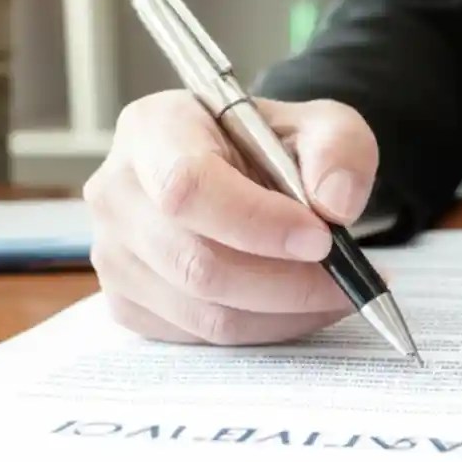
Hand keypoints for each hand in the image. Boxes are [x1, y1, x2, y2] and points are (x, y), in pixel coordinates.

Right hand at [83, 90, 378, 343]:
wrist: (244, 173)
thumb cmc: (272, 145)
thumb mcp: (321, 124)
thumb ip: (338, 148)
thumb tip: (336, 203)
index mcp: (153, 128)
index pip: (189, 186)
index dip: (257, 223)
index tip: (321, 239)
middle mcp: (117, 192)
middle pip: (196, 263)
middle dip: (287, 282)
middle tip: (349, 279)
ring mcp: (112, 255)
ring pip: (204, 312)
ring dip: (285, 313)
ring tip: (337, 293)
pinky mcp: (127, 303)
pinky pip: (201, 337)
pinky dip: (264, 330)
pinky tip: (299, 305)